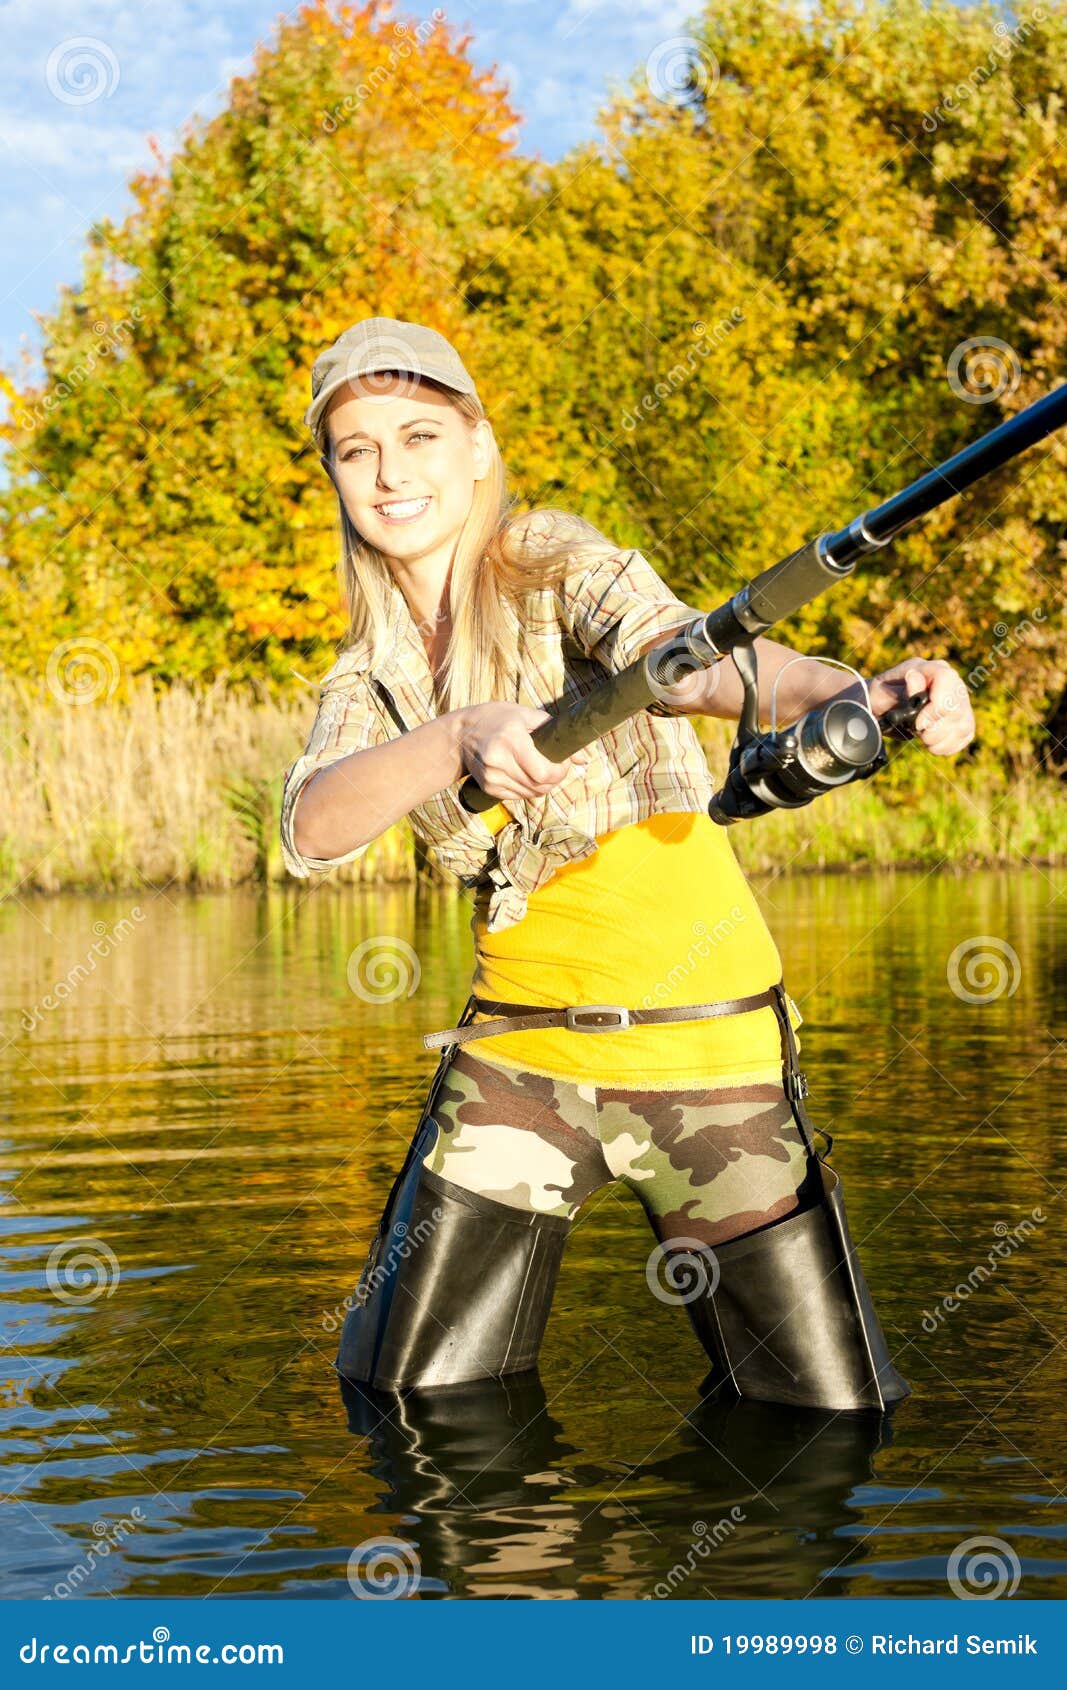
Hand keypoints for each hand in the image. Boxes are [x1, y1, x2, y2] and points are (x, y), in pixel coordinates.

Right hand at [458, 702, 590, 803]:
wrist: (460, 734)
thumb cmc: (497, 718)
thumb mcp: (526, 715)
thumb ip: (555, 732)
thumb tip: (584, 758)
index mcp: (511, 740)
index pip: (544, 773)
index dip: (560, 772)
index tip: (562, 761)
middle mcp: (498, 761)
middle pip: (540, 786)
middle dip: (555, 779)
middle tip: (556, 766)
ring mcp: (491, 777)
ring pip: (531, 794)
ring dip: (542, 785)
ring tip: (540, 768)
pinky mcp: (488, 788)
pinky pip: (518, 797)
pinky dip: (528, 789)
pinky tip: (525, 773)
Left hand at [868, 658, 975, 755]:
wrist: (882, 708)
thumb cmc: (880, 697)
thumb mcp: (881, 692)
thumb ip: (901, 689)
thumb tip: (914, 677)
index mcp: (930, 669)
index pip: (946, 680)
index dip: (936, 707)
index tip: (918, 724)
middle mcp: (951, 681)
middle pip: (957, 708)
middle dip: (935, 729)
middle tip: (917, 732)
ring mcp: (960, 699)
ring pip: (964, 724)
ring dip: (940, 740)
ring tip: (923, 738)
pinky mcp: (963, 717)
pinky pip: (966, 734)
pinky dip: (948, 746)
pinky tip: (933, 744)